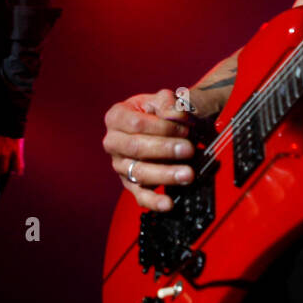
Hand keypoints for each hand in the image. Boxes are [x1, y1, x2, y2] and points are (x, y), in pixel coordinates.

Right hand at [102, 89, 197, 211]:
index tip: (186, 127)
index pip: (137, 124)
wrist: (167, 124)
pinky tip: (169, 203)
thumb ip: (169, 104)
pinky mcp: (130, 184)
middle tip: (189, 149)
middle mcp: (113, 142)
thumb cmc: (163, 111)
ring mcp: (120, 165)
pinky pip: (140, 195)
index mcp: (116, 116)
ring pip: (139, 172)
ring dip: (165, 174)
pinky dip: (154, 201)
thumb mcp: (165, 99)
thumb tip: (177, 116)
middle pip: (136, 148)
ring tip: (188, 174)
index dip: (162, 127)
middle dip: (165, 149)